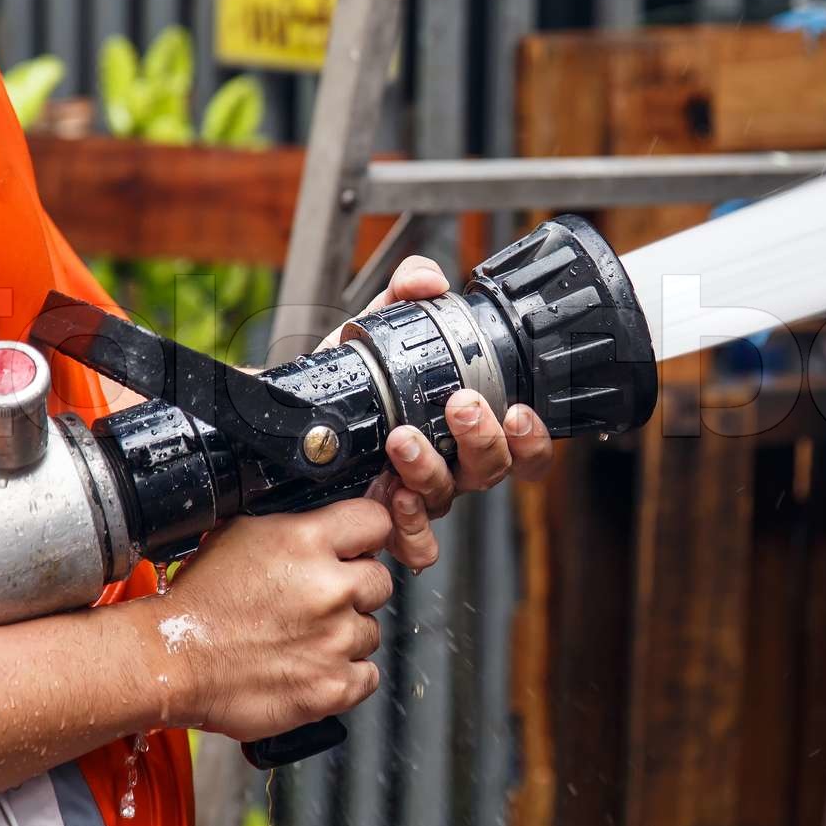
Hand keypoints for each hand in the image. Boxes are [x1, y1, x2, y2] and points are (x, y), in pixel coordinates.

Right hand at [140, 498, 394, 740]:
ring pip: (372, 630)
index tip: (358, 547)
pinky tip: (315, 666)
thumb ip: (296, 529)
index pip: (376, 521)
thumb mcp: (240, 535)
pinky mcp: (332, 686)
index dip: (366, 536)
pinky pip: (368, 675)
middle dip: (356, 589)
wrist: (172, 661)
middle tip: (321, 601)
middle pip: (381, 581)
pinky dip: (347, 674)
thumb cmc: (198, 602)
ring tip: (306, 638)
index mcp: (307, 541)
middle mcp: (329, 588)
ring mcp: (335, 640)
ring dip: (347, 634)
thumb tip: (328, 528)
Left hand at [326, 255, 554, 571]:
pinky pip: (416, 545)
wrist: (294, 422)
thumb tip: (428, 281)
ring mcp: (421, 497)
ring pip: (449, 499)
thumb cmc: (350, 381)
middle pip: (493, 469)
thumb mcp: (375, 327)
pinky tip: (391, 498)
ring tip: (402, 440)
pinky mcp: (387, 524)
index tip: (516, 410)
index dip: (531, 436)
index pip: (521, 444)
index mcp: (463, 427)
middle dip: (482, 439)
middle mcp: (452, 466)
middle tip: (460, 406)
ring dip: (431, 469)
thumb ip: (403, 293)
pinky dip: (409, 528)